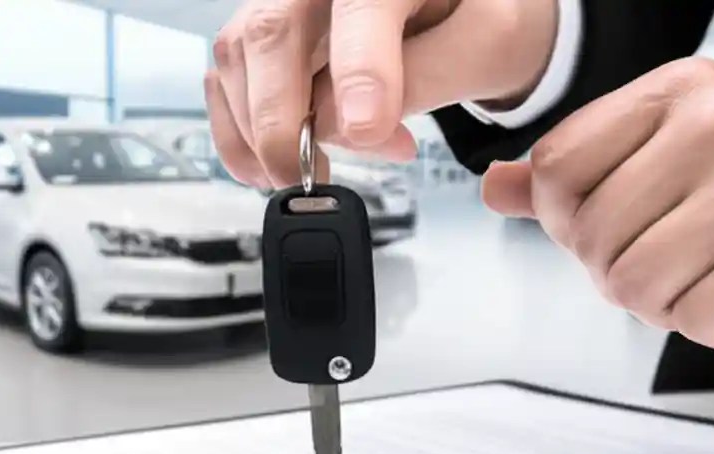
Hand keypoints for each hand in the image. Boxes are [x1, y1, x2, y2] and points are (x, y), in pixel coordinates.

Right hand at [206, 0, 558, 187]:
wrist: (464, 15)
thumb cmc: (476, 23)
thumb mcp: (488, 48)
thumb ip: (428, 80)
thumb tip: (355, 128)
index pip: (362, 6)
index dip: (360, 71)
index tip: (369, 131)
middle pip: (272, 31)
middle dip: (281, 119)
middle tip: (305, 175)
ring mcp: (285, 1)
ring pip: (237, 57)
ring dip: (257, 133)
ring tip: (309, 171)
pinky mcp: (263, 36)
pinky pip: (224, 80)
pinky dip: (238, 135)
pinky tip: (270, 166)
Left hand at [483, 58, 713, 360]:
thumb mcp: (680, 161)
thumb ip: (583, 174)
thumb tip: (495, 185)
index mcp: (683, 89)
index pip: (558, 167)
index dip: (574, 220)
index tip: (628, 223)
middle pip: (589, 236)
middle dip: (626, 270)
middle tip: (692, 257)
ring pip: (632, 285)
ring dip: (670, 303)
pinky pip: (693, 321)